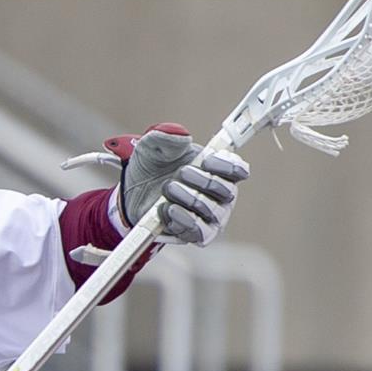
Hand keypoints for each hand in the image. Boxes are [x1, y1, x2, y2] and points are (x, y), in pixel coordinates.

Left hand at [64, 123, 247, 255]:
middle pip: (226, 190)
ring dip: (189, 198)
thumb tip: (182, 136)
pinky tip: (168, 208)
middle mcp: (220, 195)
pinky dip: (183, 219)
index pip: (239, 170)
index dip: (226, 166)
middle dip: (202, 180)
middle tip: (181, 172)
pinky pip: (199, 232)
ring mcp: (210, 217)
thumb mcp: (153, 145)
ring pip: (212, 211)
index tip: (205, 160)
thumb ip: (166, 136)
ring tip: (168, 188)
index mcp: (219, 170)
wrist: (132, 191)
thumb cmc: (153, 166)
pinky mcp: (195, 234)